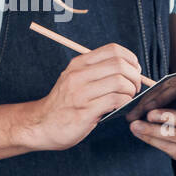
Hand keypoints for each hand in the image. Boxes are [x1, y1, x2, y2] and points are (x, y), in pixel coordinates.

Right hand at [24, 44, 143, 150]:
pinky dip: (125, 103)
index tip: (134, 71)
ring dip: (131, 91)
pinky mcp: (85, 111)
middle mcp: (78, 75)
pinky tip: (121, 108)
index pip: (113, 50)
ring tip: (127, 98)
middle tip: (134, 88)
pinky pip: (115, 100)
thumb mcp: (74, 79)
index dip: (130, 59)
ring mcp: (81, 93)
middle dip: (135, 76)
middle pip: (119, 65)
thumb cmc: (63, 104)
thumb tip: (129, 69)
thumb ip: (95, 72)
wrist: (40, 125)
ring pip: (120, 82)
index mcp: (78, 64)